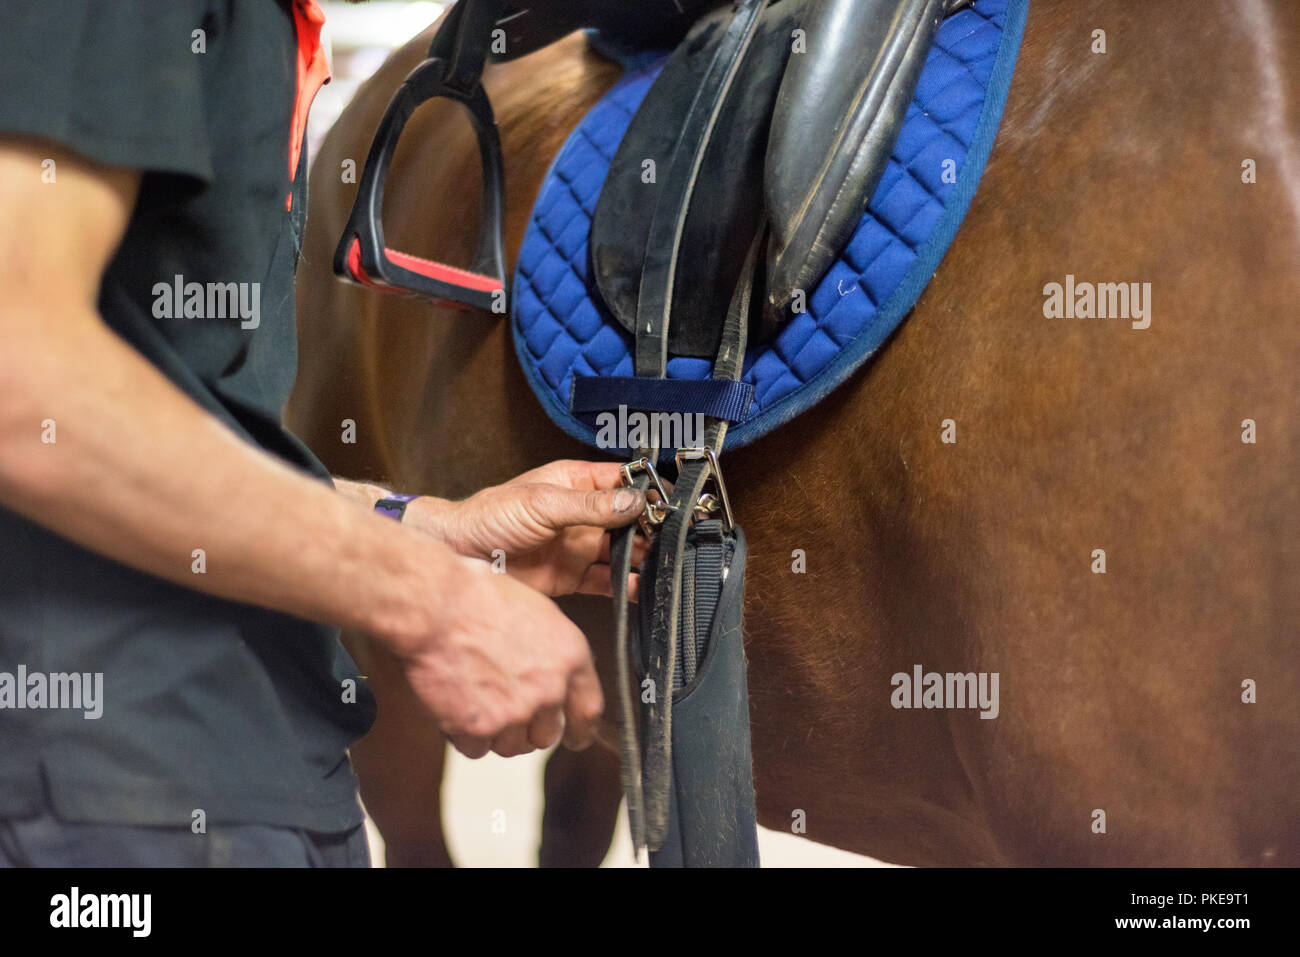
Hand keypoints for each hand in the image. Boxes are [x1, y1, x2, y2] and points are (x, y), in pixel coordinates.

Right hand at [382, 547, 604, 757]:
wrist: (435, 606)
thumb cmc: (476, 596)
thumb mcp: (535, 611)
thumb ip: (550, 651)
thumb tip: (551, 673)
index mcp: (570, 655)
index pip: (588, 710)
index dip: (580, 730)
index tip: (574, 738)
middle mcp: (549, 689)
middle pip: (546, 735)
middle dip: (526, 729)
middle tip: (503, 708)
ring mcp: (516, 712)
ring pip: (510, 746)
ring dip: (493, 732)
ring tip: (471, 696)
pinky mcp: (480, 728)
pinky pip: (476, 749)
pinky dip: (463, 735)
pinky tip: (453, 704)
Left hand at [408, 460, 648, 596]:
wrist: (457, 555)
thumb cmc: (487, 517)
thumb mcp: (541, 503)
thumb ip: (590, 505)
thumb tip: (632, 501)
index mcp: (574, 483)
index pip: (624, 481)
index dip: (648, 490)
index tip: (668, 502)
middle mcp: (582, 514)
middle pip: (631, 518)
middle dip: (652, 527)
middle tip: (670, 538)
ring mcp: (579, 545)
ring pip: (625, 550)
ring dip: (644, 557)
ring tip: (662, 564)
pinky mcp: (573, 576)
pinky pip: (610, 581)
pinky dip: (628, 586)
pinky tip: (641, 587)